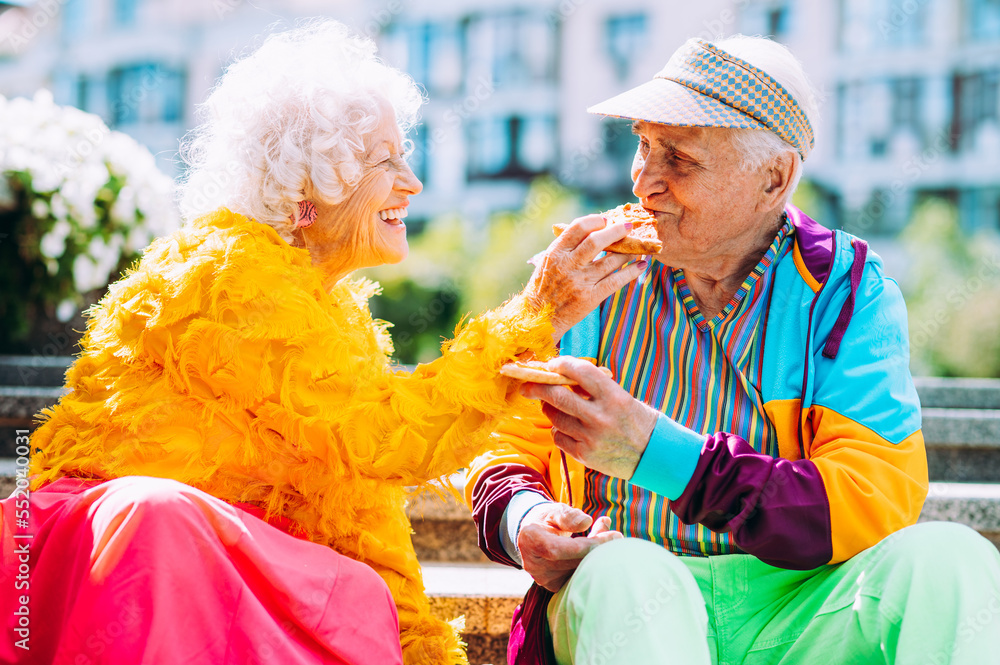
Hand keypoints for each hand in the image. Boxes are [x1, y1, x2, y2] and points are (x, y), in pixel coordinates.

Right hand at [517, 502, 621, 591]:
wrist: (532, 535)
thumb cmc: (546, 519)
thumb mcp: (555, 510)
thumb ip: (569, 515)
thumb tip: (586, 522)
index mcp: (530, 540)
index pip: (558, 549)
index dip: (586, 546)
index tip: (612, 536)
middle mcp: (533, 564)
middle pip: (572, 562)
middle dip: (598, 550)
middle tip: (619, 537)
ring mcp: (543, 578)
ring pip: (578, 571)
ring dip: (598, 556)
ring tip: (611, 537)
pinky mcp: (553, 586)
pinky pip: (578, 577)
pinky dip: (592, 565)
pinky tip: (601, 552)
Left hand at [521, 357, 658, 478]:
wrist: (654, 455)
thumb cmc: (637, 420)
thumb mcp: (622, 397)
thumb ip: (595, 387)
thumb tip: (564, 375)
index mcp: (614, 396)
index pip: (580, 371)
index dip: (561, 364)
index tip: (552, 364)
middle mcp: (601, 416)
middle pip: (557, 396)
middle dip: (537, 388)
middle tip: (527, 384)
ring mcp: (591, 437)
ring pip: (554, 417)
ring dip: (548, 409)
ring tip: (553, 406)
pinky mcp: (585, 455)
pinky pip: (558, 437)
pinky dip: (558, 430)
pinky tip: (567, 427)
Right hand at [523, 214, 646, 338]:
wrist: (539, 318)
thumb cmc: (544, 287)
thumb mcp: (548, 261)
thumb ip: (566, 246)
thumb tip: (592, 229)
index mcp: (555, 253)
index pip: (578, 228)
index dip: (595, 221)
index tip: (606, 219)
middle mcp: (568, 265)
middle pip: (596, 241)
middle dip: (616, 231)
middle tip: (628, 226)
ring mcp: (580, 282)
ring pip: (610, 261)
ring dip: (628, 251)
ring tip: (638, 246)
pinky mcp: (590, 298)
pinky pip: (615, 281)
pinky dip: (631, 272)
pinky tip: (641, 265)